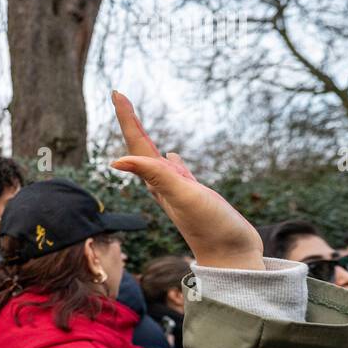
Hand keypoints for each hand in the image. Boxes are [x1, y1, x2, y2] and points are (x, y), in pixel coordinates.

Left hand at [110, 91, 263, 270]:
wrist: (232, 256)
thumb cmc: (209, 226)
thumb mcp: (181, 196)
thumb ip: (154, 176)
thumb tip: (115, 161)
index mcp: (157, 181)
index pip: (136, 143)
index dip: (127, 117)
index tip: (117, 91)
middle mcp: (163, 184)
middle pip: (140, 146)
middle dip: (130, 120)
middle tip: (119, 95)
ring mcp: (179, 190)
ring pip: (156, 158)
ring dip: (144, 139)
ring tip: (136, 124)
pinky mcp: (195, 196)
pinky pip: (176, 172)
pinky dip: (171, 160)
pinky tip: (171, 156)